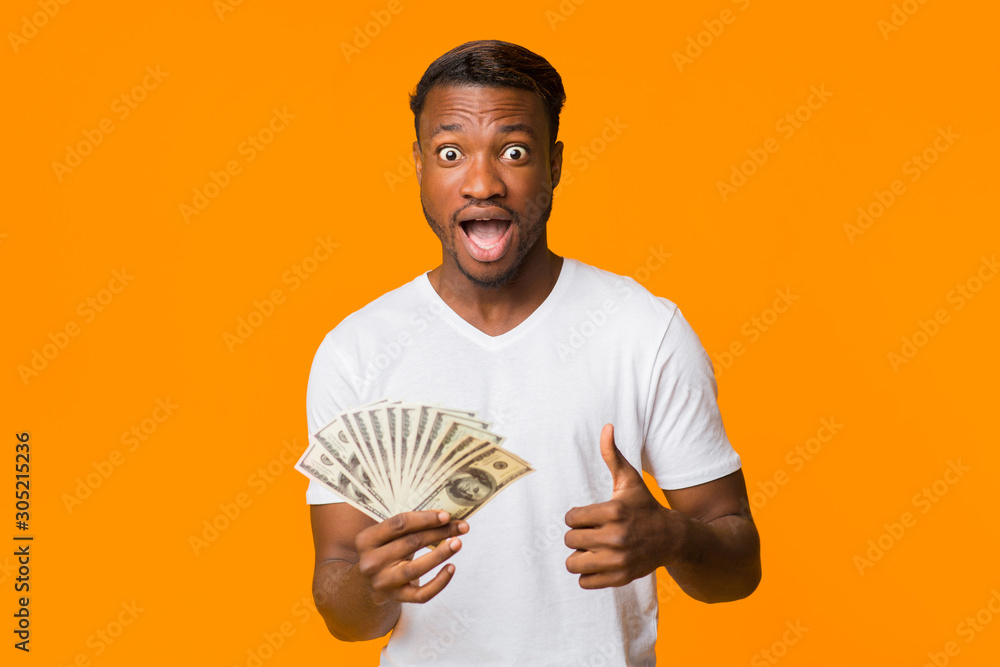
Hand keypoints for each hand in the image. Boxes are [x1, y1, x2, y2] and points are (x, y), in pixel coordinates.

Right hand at [355, 510, 467, 603]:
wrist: (368, 584)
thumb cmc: (385, 551)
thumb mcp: (386, 536)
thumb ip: (408, 526)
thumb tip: (445, 517)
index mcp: (366, 540)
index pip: (399, 524)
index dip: (425, 518)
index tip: (446, 516)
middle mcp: (372, 562)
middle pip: (411, 543)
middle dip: (440, 533)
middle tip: (462, 527)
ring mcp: (383, 582)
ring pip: (416, 569)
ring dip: (441, 554)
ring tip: (458, 543)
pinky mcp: (395, 598)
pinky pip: (421, 594)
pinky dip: (439, 582)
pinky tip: (451, 568)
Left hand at [564, 424, 685, 588]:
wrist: (672, 538)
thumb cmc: (644, 506)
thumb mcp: (630, 481)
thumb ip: (613, 455)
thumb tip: (606, 427)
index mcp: (614, 511)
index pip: (571, 518)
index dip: (576, 517)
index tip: (588, 517)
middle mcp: (616, 536)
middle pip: (570, 540)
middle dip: (577, 536)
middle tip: (590, 533)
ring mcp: (619, 559)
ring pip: (573, 563)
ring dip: (578, 557)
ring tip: (591, 549)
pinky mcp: (621, 577)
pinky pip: (586, 582)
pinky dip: (588, 575)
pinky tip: (598, 563)